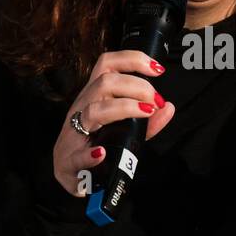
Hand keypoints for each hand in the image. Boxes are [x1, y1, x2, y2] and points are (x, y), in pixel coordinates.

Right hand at [54, 51, 174, 195]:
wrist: (72, 176)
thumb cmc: (97, 145)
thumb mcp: (126, 131)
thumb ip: (149, 122)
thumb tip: (168, 108)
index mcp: (94, 97)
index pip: (107, 65)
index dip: (132, 59)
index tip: (156, 69)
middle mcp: (82, 109)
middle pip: (104, 83)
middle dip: (137, 87)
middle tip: (155, 102)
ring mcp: (73, 133)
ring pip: (93, 110)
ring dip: (124, 108)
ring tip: (145, 115)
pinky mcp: (67, 161)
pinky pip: (77, 155)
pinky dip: (90, 154)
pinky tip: (102, 154)